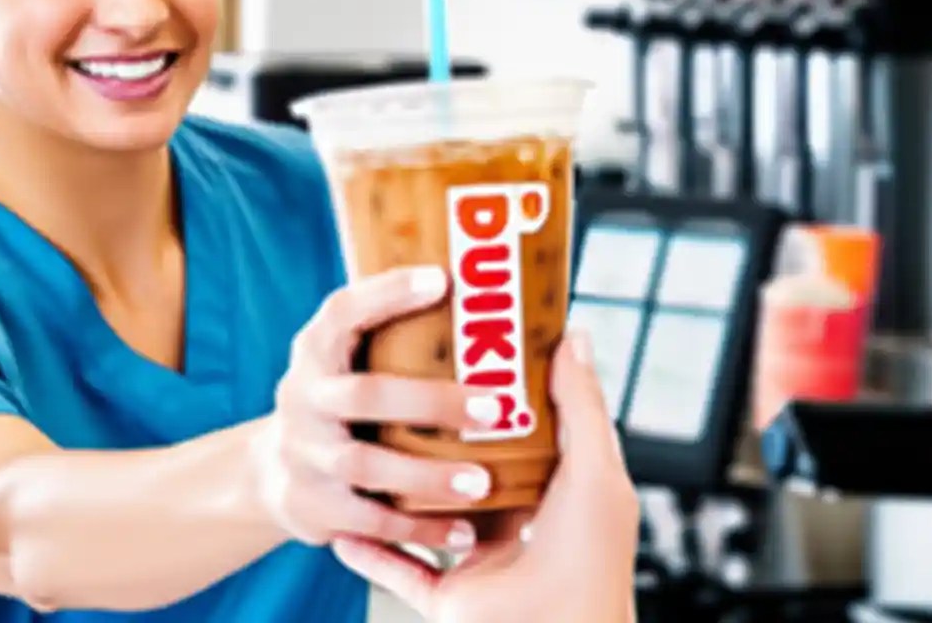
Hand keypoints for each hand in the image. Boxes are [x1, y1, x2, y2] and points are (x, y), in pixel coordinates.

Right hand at [251, 266, 496, 551]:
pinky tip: (461, 532)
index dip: (388, 294)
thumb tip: (490, 305)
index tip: (444, 279)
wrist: (273, 473)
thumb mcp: (351, 362)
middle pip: (365, 395)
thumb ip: (398, 338)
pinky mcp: (310, 504)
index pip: (345, 311)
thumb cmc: (345, 402)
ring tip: (482, 483)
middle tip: (495, 409)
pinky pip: (366, 520)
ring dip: (428, 476)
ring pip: (366, 464)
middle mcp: (304, 396)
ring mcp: (303, 452)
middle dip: (433, 402)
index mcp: (318, 350)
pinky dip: (416, 529)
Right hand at [331, 331, 640, 622]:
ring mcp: (476, 565)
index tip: (462, 360)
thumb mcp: (593, 465)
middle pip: (465, 474)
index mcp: (552, 497)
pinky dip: (367, 550)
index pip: (518, 438)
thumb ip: (581, 403)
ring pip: (424, 520)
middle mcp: (513, 529)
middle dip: (435, 440)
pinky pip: (394, 570)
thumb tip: (575, 335)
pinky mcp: (443, 597)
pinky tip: (339, 523)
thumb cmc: (589, 553)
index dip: (494, 400)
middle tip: (401, 393)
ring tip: (360, 447)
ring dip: (394, 491)